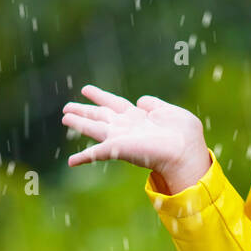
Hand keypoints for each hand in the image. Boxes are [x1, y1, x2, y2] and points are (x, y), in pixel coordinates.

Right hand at [61, 85, 210, 191]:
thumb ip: (154, 105)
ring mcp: (120, 138)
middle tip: (66, 107)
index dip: (100, 96)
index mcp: (138, 117)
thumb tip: (140, 101)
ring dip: (79, 124)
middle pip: (100, 116)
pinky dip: (83, 157)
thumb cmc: (184, 134)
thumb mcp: (170, 112)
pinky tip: (71, 162)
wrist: (185, 151)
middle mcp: (127, 127)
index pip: (115, 104)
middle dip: (84, 111)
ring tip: (64, 117)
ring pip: (94, 129)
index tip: (85, 89)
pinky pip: (96, 154)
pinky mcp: (117, 148)